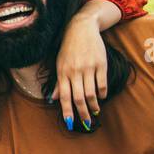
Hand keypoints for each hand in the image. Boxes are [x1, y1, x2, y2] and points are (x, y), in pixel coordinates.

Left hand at [53, 14, 106, 130]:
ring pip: (91, 93)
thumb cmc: (68, 49)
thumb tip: (52, 99)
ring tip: (95, 112)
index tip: (70, 123)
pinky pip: (102, 82)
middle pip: (79, 98)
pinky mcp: (101, 64)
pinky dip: (102, 93)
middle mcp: (75, 72)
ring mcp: (88, 67)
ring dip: (93, 105)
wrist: (81, 29)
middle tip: (87, 124)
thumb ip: (57, 83)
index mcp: (62, 73)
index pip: (64, 96)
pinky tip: (101, 97)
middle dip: (82, 113)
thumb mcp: (59, 64)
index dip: (67, 111)